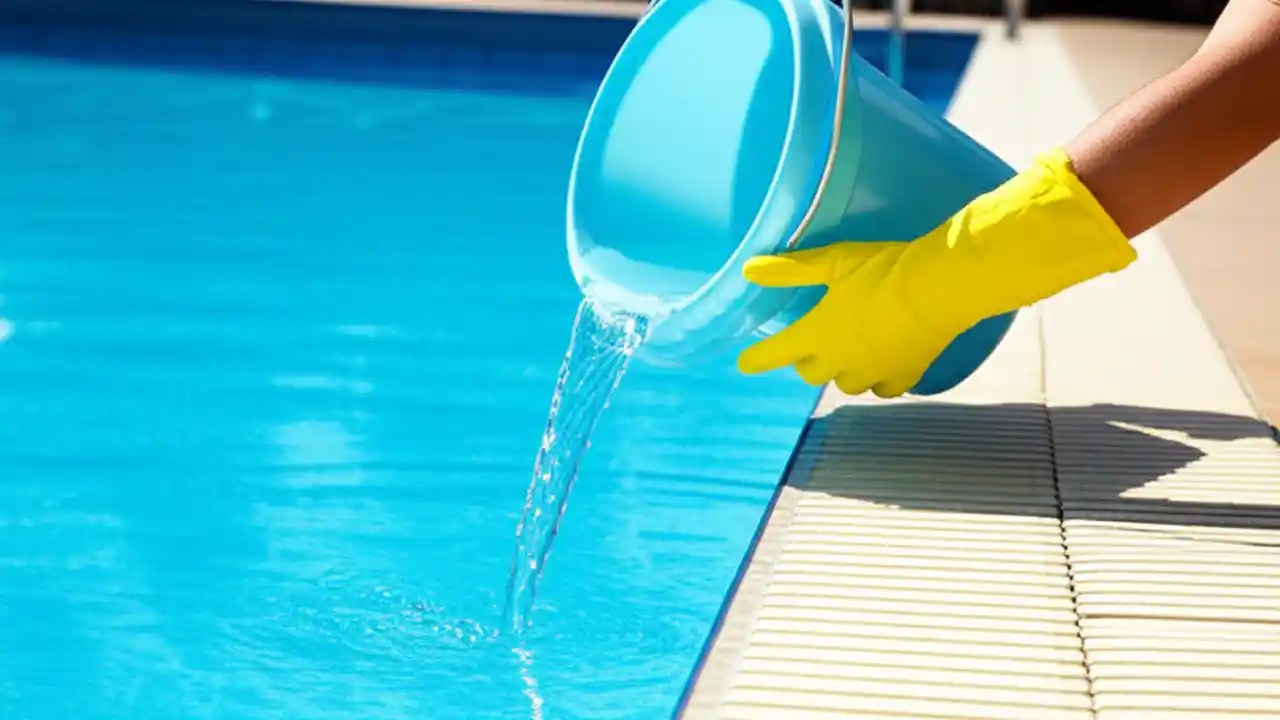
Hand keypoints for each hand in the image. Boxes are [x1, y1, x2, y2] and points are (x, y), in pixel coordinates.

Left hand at [737, 148, 1138, 396]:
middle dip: (808, 359)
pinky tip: (883, 365)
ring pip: (847, 383)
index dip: (758, 358)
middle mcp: (840, 360)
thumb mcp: (834, 262)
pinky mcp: (904, 375)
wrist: (940, 288)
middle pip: (810, 371)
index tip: (745, 363)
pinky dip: (879, 379)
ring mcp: (873, 372)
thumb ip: (791, 269)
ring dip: (843, 369)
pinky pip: (884, 388)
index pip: (776, 352)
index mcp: (817, 333)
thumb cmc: (883, 269)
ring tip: (850, 351)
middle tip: (812, 343)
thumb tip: (750, 270)